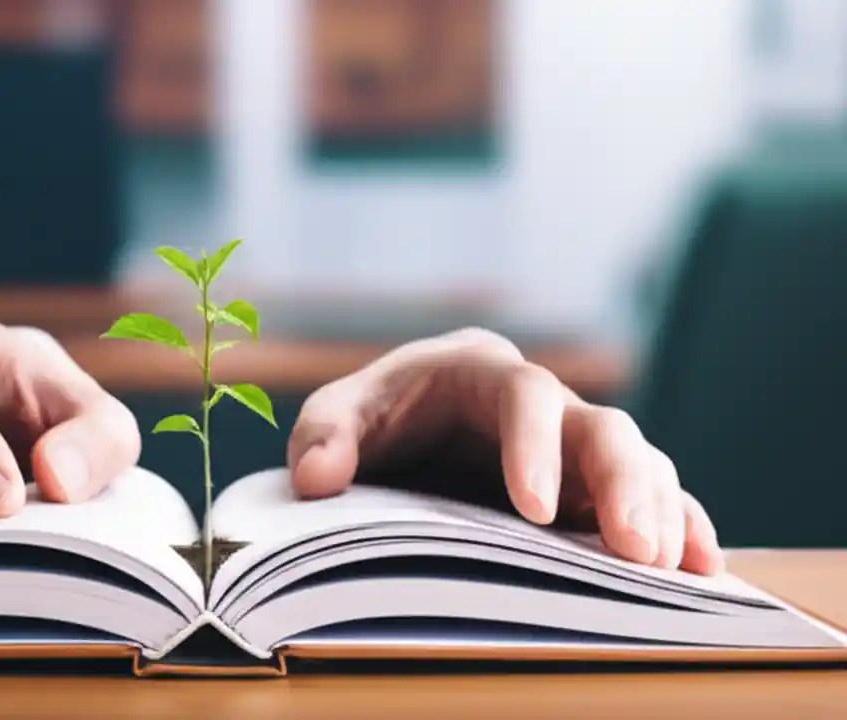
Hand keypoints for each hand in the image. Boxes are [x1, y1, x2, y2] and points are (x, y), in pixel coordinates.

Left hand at [286, 328, 722, 574]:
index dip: (535, 448)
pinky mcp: (590, 482)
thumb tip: (317, 478)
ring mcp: (573, 442)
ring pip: (637, 461)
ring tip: (674, 569)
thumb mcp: (336, 415)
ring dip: (660, 511)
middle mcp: (541, 400)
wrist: (398, 430)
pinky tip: (703, 565)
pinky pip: (649, 495)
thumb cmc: (370, 417)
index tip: (536, 511)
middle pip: (602, 427)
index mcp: (478, 370)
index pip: (523, 395)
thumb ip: (323, 434)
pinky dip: (678, 524)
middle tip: (636, 549)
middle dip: (623, 486)